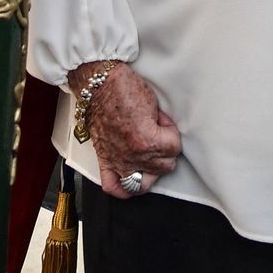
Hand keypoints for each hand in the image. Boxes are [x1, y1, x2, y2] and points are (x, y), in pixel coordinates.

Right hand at [72, 62, 181, 197]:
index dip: (171, 131)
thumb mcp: (153, 104)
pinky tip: (131, 177)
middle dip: (165, 149)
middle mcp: (132, 156)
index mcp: (147, 141)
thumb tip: (163, 133)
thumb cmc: (122, 87)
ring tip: (150, 154)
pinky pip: (114, 187)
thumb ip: (160, 126)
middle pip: (164, 166)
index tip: (163, 121)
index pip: (174, 147)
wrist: (98, 84)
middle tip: (158, 133)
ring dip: (151, 169)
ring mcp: (117, 161)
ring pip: (144, 182)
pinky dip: (123, 188)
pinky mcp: (104, 160)